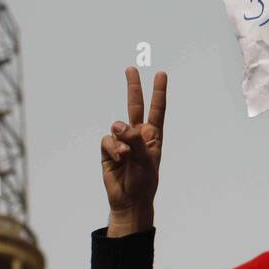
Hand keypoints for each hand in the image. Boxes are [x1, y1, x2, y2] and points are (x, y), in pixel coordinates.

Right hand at [101, 67, 165, 235]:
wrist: (129, 200)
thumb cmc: (144, 181)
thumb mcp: (146, 160)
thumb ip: (135, 139)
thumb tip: (118, 125)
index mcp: (153, 136)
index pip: (157, 109)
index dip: (159, 92)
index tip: (161, 75)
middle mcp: (138, 135)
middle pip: (135, 106)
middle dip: (133, 87)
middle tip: (131, 69)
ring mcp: (122, 141)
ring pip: (117, 128)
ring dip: (121, 141)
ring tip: (126, 157)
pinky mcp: (109, 150)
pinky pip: (107, 140)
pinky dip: (113, 149)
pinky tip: (118, 160)